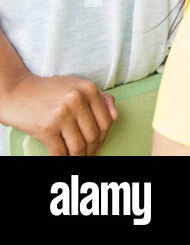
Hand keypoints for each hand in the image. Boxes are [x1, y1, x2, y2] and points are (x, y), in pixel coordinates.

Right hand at [0, 73, 116, 155]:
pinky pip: (60, 151)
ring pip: (78, 146)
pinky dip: (63, 159)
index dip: (104, 137)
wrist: (18, 92)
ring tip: (78, 157)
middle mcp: (77, 100)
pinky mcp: (45, 128)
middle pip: (93, 135)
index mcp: (88, 89)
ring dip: (80, 156)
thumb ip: (101, 98)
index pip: (106, 121)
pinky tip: (63, 158)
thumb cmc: (50, 90)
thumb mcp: (78, 86)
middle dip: (93, 149)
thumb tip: (115, 116)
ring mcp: (61, 114)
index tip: (99, 143)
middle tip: (89, 154)